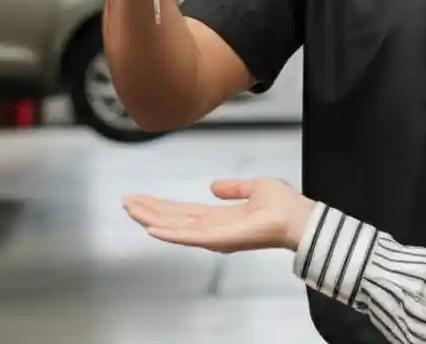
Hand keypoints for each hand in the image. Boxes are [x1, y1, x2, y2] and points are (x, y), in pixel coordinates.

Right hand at [123, 178, 317, 253]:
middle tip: (126, 202)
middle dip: (149, 211)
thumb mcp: (255, 187)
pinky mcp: (218, 239)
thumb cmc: (284, 207)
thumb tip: (213, 186)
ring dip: (151, 219)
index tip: (140, 198)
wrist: (299, 219)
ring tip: (131, 210)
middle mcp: (212, 229)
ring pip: (174, 228)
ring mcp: (214, 236)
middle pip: (173, 220)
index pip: (182, 212)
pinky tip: (151, 228)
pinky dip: (168, 233)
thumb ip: (233, 188)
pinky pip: (188, 236)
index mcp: (219, 218)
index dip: (160, 205)